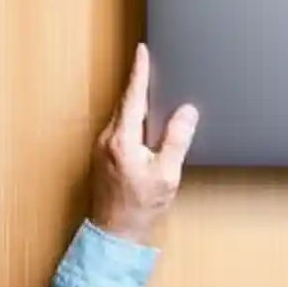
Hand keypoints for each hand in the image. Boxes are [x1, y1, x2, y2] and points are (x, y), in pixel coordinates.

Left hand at [91, 43, 198, 243]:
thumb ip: (177, 140)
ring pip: (122, 116)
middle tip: (153, 66)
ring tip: (154, 93)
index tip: (142, 51)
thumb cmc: (139, 209)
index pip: (133, 97)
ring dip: (137, 104)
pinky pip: (119, 128)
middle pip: (126, 103)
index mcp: (122, 140)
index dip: (140, 72)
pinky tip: (144, 124)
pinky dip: (133, 120)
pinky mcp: (101, 156)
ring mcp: (101, 148)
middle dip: (140, 85)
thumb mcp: (167, 174)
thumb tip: (187, 112)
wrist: (114, 235)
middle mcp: (107, 140)